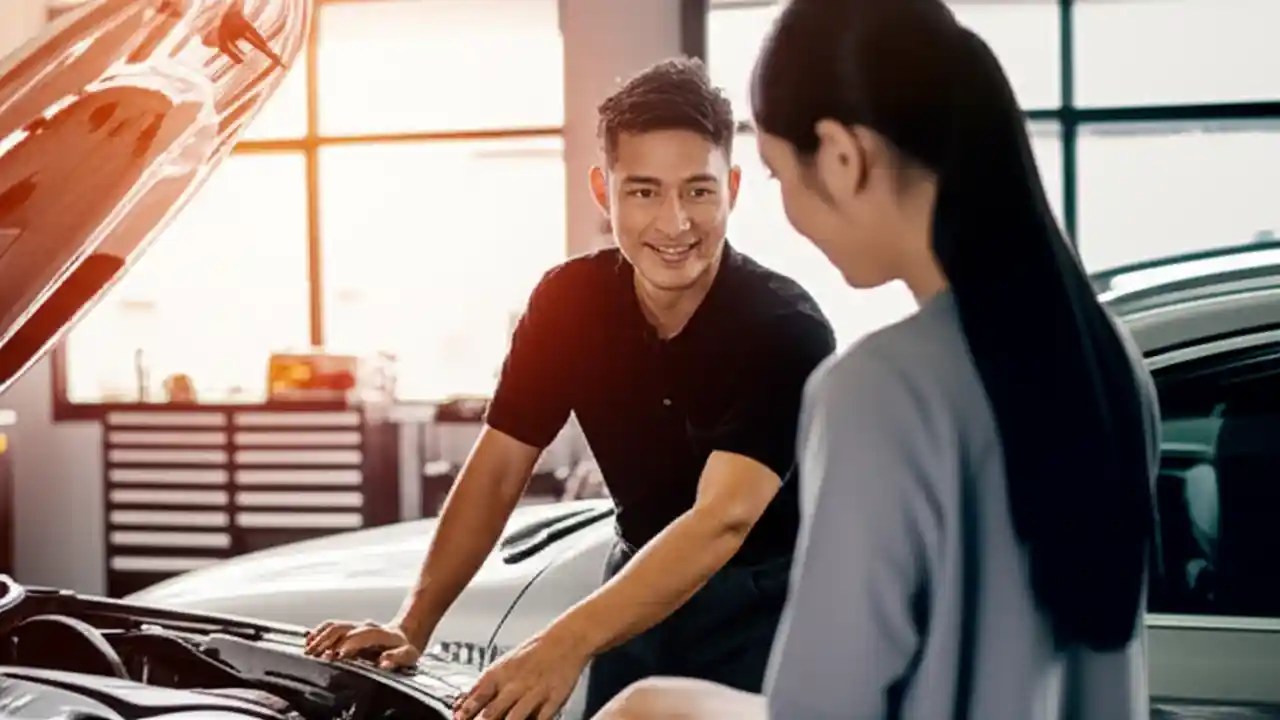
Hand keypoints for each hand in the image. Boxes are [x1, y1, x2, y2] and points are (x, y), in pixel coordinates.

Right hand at [303, 619, 421, 669]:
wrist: (404, 635)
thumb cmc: (404, 649)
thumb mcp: (408, 655)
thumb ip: (397, 658)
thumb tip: (384, 662)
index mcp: (380, 633)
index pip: (362, 635)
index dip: (350, 644)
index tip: (338, 655)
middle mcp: (365, 627)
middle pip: (342, 628)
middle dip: (327, 640)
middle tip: (316, 655)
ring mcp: (356, 627)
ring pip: (334, 626)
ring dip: (320, 637)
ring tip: (308, 651)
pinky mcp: (349, 629)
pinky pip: (330, 627)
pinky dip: (318, 633)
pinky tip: (308, 642)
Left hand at [453, 629, 589, 719]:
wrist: (566, 640)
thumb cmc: (534, 651)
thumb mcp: (504, 665)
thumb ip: (485, 686)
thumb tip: (463, 704)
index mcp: (499, 674)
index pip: (475, 698)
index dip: (465, 713)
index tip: (459, 719)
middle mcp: (515, 684)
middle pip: (491, 713)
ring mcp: (534, 693)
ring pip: (514, 719)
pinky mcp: (553, 700)